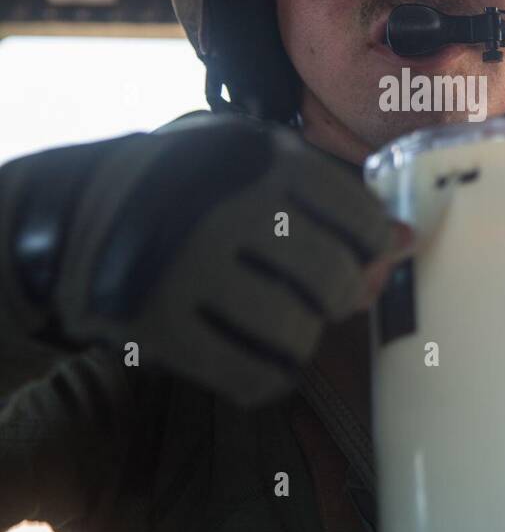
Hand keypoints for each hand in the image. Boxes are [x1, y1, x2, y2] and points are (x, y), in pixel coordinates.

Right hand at [4, 114, 411, 406]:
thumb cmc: (192, 186)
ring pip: (297, 335)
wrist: (73, 215)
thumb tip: (404, 246)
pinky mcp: (157, 324)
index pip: (359, 216)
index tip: (366, 255)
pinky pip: (252, 376)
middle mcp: (228, 206)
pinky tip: (254, 355)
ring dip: (299, 337)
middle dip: (337, 296)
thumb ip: (330, 198)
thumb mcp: (253, 163)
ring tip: (279, 320)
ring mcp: (190, 267)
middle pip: (334, 280)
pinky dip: (267, 374)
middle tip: (317, 292)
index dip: (374, 245)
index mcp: (258, 155)